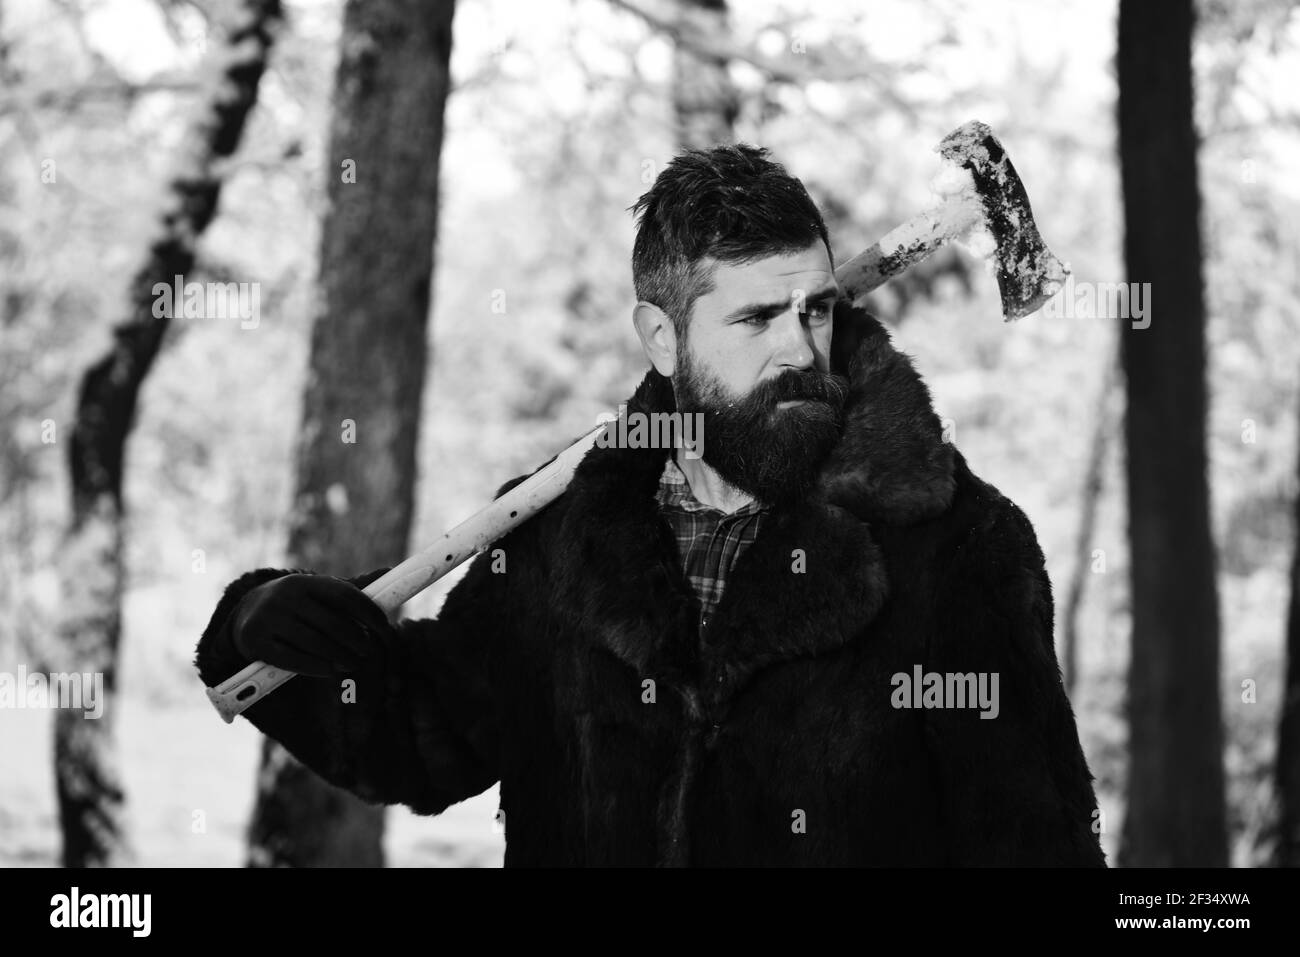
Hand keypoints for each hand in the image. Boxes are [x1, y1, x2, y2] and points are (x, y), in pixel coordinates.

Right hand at [229, 573, 392, 676]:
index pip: (345, 595)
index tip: (385, 627)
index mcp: (305, 581)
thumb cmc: (298, 604)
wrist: (248, 612)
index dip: (369, 612)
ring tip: (353, 663)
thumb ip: (352, 588)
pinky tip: (330, 671)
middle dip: (356, 639)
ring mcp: (267, 618)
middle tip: (367, 650)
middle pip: (332, 623)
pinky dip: (315, 667)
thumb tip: (388, 571)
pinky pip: (291, 659)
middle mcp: (284, 595)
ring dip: (340, 657)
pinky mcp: (255, 641)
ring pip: (314, 643)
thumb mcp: (319, 592)